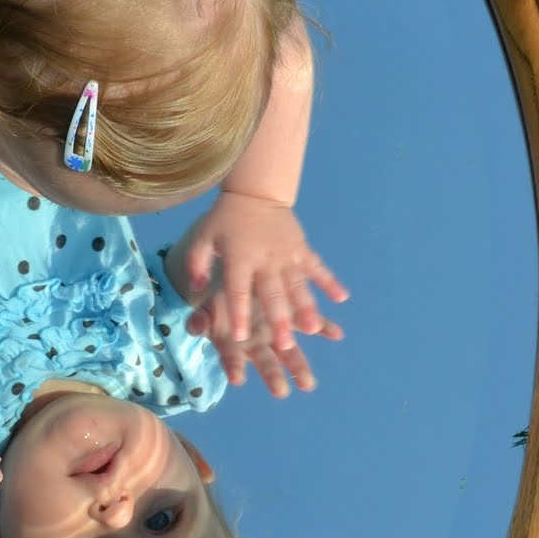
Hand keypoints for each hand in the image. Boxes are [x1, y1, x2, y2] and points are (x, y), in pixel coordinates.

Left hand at [180, 191, 347, 350]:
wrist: (255, 192)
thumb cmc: (225, 220)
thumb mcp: (203, 237)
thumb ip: (196, 263)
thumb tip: (196, 287)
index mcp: (239, 258)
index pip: (237, 290)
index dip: (239, 313)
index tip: (240, 337)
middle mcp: (265, 259)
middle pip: (273, 294)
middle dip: (279, 320)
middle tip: (285, 345)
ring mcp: (287, 254)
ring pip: (297, 285)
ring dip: (306, 307)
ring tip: (313, 328)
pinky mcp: (301, 249)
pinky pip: (317, 267)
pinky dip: (330, 281)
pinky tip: (342, 297)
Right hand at [200, 287, 343, 396]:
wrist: (239, 284)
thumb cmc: (219, 299)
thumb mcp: (207, 306)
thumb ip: (201, 318)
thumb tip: (192, 327)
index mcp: (234, 341)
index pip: (231, 357)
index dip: (233, 367)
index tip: (237, 379)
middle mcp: (257, 342)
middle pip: (265, 362)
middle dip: (273, 377)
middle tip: (282, 392)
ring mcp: (276, 333)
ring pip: (289, 352)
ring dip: (299, 367)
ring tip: (308, 384)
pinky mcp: (293, 318)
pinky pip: (311, 325)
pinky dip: (325, 329)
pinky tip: (337, 334)